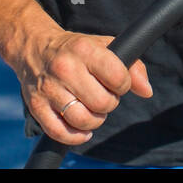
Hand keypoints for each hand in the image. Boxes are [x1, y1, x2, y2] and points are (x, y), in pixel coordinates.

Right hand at [16, 29, 152, 144]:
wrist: (35, 49)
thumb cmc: (77, 50)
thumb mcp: (105, 47)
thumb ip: (132, 66)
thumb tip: (146, 91)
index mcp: (85, 50)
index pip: (118, 78)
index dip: (123, 85)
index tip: (117, 83)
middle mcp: (65, 68)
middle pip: (102, 103)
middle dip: (109, 103)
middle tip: (102, 96)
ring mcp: (49, 89)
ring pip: (83, 120)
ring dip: (94, 121)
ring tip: (91, 109)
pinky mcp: (36, 107)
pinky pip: (60, 133)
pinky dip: (75, 136)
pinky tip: (81, 128)